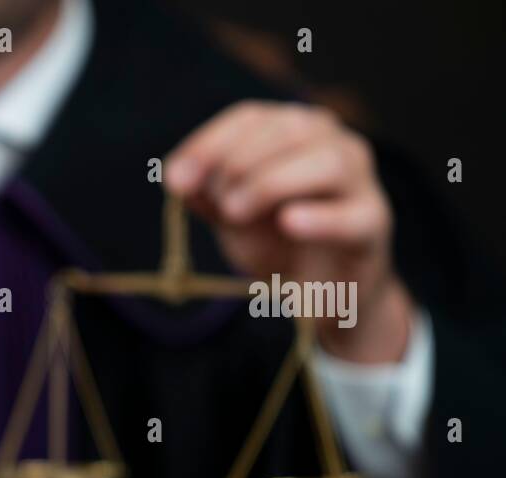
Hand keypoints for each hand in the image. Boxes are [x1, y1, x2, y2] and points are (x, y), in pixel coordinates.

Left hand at [165, 100, 415, 363]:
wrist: (320, 291)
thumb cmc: (275, 240)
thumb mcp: (230, 215)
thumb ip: (205, 194)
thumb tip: (175, 177)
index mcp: (293, 131)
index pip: (250, 118)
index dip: (209, 144)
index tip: (175, 180)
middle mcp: (332, 142)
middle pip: (288, 130)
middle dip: (240, 162)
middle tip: (217, 202)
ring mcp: (359, 181)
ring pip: (327, 163)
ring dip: (272, 183)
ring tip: (237, 212)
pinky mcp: (371, 224)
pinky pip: (351, 215)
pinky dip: (319, 218)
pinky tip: (289, 222)